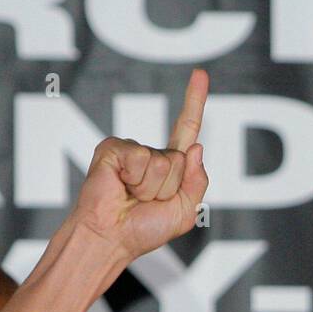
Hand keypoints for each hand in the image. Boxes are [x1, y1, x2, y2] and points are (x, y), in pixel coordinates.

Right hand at [73, 68, 209, 261]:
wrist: (111, 238)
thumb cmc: (144, 229)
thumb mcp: (185, 211)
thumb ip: (197, 182)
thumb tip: (195, 147)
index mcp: (171, 166)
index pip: (187, 128)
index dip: (194, 100)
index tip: (201, 73)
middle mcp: (152, 154)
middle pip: (180, 159)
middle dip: (169, 188)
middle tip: (146, 202)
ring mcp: (132, 149)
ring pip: (163, 162)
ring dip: (152, 188)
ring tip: (133, 197)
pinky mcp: (114, 148)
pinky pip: (141, 158)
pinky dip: (135, 179)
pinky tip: (120, 186)